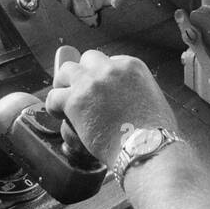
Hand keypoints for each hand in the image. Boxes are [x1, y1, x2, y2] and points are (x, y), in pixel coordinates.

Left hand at [45, 49, 177, 167]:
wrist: (147, 149)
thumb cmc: (155, 133)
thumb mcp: (153, 98)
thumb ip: (136, 89)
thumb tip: (125, 98)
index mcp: (132, 66)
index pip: (109, 61)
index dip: (102, 76)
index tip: (100, 90)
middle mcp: (110, 68)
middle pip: (87, 59)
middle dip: (83, 74)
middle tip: (81, 90)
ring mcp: (91, 83)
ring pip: (66, 70)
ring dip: (65, 84)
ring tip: (65, 99)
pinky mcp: (76, 101)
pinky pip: (54, 96)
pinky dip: (54, 105)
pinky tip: (59, 114)